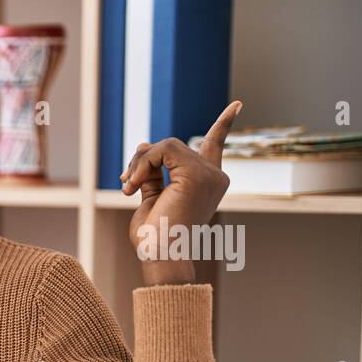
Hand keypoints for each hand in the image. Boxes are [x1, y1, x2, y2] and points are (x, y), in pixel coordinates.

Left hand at [121, 101, 240, 283]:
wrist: (160, 256)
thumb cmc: (155, 238)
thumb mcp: (152, 199)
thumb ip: (153, 174)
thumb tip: (145, 146)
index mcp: (208, 183)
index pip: (215, 146)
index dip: (223, 125)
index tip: (236, 105)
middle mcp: (214, 177)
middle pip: (173, 146)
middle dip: (143, 160)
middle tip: (125, 184)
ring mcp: (209, 175)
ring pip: (166, 145)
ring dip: (139, 164)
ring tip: (128, 189)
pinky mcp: (197, 174)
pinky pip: (164, 149)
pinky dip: (143, 164)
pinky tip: (132, 186)